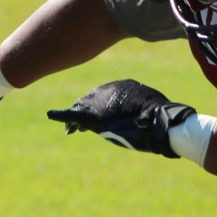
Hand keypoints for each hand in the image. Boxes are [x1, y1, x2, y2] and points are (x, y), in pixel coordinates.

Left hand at [46, 79, 194, 157]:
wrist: (161, 123)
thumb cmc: (165, 119)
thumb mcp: (155, 110)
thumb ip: (145, 111)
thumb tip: (152, 121)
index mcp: (124, 86)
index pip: (105, 96)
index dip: (98, 106)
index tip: (95, 117)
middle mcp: (109, 90)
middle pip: (90, 100)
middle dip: (83, 111)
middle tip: (76, 127)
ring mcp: (101, 102)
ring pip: (82, 108)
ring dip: (75, 119)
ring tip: (69, 130)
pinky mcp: (94, 116)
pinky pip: (74, 114)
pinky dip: (62, 115)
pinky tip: (51, 116)